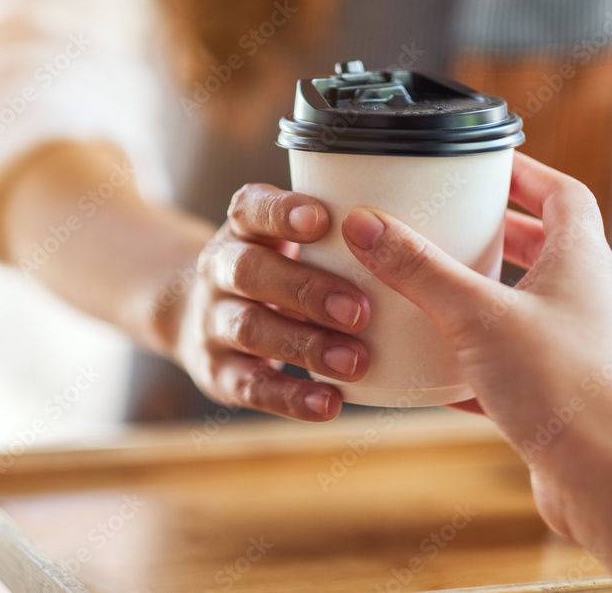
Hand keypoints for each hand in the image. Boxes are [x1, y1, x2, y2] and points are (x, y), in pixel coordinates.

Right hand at [172, 184, 370, 420]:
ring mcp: (212, 322)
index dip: (281, 213)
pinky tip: (331, 403)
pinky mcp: (219, 373)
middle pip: (248, 271)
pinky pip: (251, 386)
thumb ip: (341, 237)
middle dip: (305, 289)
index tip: (322, 221)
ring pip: (248, 329)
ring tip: (356, 362)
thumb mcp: (298, 243)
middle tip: (359, 310)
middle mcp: (218, 270)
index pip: (250, 208)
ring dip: (304, 345)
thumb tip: (402, 229)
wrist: (209, 322)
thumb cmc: (285, 274)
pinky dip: (291, 397)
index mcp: (243, 228)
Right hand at [340, 153, 611, 535]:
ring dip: (481, 292)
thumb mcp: (478, 316)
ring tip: (432, 287)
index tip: (483, 165)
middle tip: (449, 223)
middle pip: (541, 247)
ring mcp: (572, 348)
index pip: (562, 194)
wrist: (606, 479)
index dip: (525, 173)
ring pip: (523, 305)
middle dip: (495, 232)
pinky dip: (472, 356)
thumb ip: (421, 269)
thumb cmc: (564, 390)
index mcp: (581, 262)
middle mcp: (584, 300)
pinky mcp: (555, 392)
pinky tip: (431, 366)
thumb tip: (369, 225)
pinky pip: (509, 360)